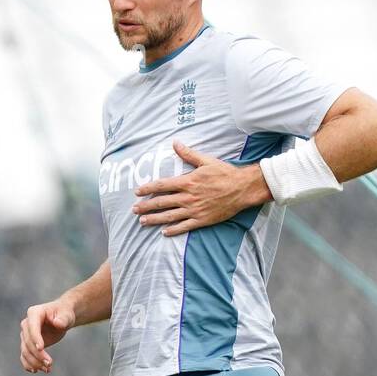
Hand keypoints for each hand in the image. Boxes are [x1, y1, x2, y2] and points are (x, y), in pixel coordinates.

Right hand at [20, 299, 75, 372]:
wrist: (61, 318)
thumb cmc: (64, 314)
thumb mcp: (66, 315)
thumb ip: (63, 319)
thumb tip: (57, 323)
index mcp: (34, 313)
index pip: (32, 327)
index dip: (35, 338)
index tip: (41, 349)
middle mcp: (26, 324)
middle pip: (28, 342)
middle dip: (38, 354)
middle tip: (50, 363)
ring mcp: (25, 335)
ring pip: (25, 351)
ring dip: (34, 362)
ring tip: (47, 369)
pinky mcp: (28, 345)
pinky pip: (24, 356)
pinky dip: (28, 364)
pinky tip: (36, 371)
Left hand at [132, 140, 270, 234]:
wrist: (242, 188)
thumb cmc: (225, 173)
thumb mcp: (206, 160)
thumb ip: (188, 154)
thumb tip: (175, 143)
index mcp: (188, 181)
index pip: (162, 185)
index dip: (148, 189)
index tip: (137, 192)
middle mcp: (188, 197)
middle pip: (162, 202)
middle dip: (146, 206)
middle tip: (134, 210)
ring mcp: (194, 210)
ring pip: (169, 216)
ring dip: (154, 219)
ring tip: (142, 222)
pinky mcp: (202, 220)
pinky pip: (184, 227)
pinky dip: (173, 230)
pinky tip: (164, 232)